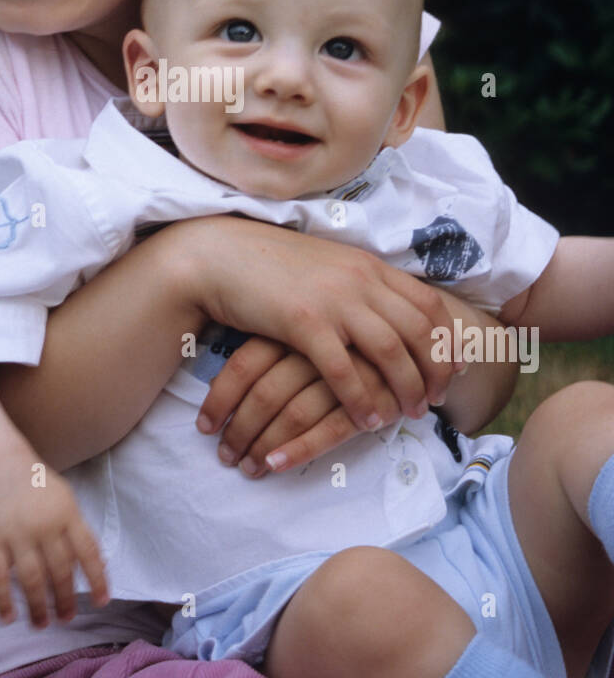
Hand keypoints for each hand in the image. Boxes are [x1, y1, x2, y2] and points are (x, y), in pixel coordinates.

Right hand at [0, 450, 108, 626]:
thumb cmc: (35, 487)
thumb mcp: (64, 500)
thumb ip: (78, 532)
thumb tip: (100, 567)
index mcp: (67, 514)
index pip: (88, 552)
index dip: (98, 579)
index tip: (102, 602)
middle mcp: (44, 525)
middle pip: (60, 570)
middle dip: (65, 599)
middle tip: (67, 618)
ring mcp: (16, 533)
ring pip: (31, 578)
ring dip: (38, 606)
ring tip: (42, 624)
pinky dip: (2, 599)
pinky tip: (8, 617)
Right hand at [185, 216, 459, 431]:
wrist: (221, 256)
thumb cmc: (272, 266)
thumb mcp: (329, 265)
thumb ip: (361, 283)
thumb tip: (389, 310)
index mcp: (369, 264)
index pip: (428, 302)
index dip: (448, 338)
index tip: (456, 367)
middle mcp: (360, 278)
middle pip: (418, 330)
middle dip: (435, 370)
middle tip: (435, 400)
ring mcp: (333, 299)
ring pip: (390, 351)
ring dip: (406, 388)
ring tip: (408, 415)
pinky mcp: (304, 322)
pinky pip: (344, 370)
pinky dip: (362, 399)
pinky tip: (367, 420)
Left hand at [198, 336, 401, 475]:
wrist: (417, 330)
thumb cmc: (349, 336)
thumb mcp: (309, 329)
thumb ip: (273, 345)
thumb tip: (224, 380)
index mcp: (297, 325)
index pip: (245, 363)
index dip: (221, 398)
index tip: (204, 427)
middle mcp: (319, 347)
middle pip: (265, 392)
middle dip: (239, 429)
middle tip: (224, 456)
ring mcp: (348, 374)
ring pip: (294, 413)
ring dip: (263, 445)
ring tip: (245, 469)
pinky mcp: (374, 399)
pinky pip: (329, 429)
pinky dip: (299, 449)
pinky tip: (275, 466)